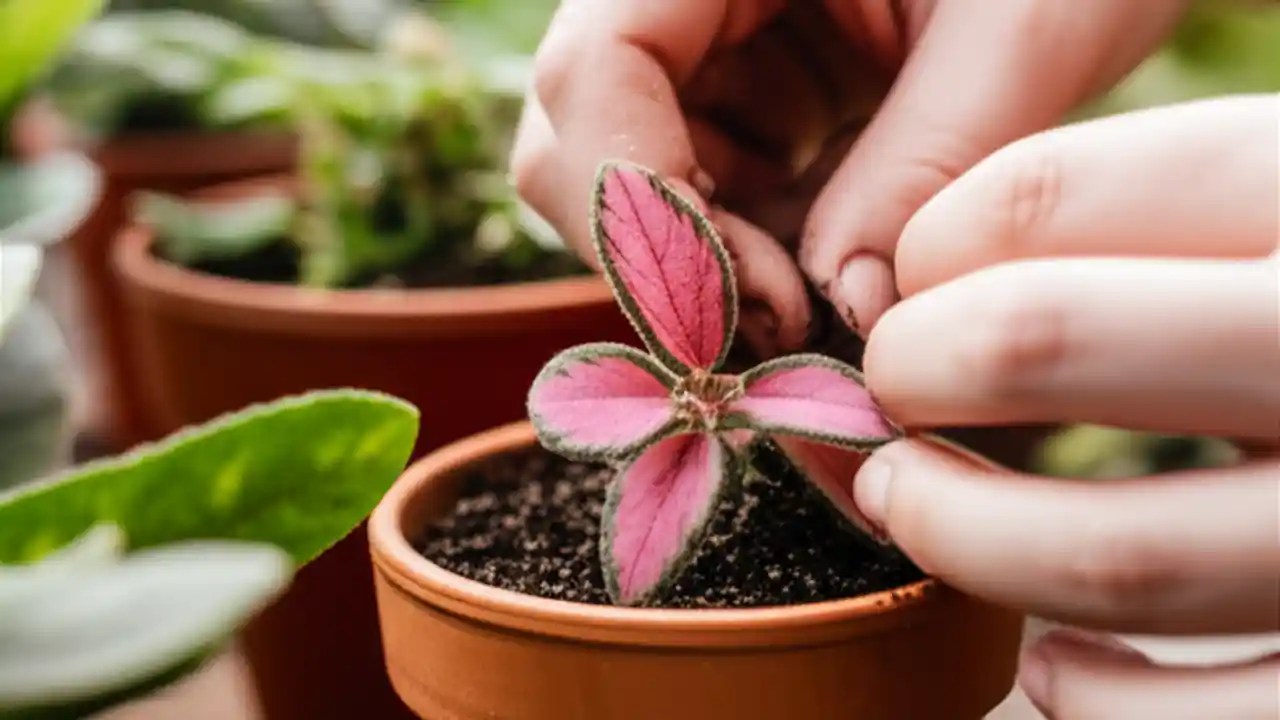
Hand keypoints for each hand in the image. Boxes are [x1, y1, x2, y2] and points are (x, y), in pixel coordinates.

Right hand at [512, 0, 1187, 353]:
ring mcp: (709, 40)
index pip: (598, 69)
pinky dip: (755, 250)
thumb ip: (926, 160)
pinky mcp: (749, 88)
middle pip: (583, 135)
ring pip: (636, 177)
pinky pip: (707, 188)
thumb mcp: (1026, 28)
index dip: (638, 201)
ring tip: (822, 308)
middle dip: (669, 252)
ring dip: (713, 265)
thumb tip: (843, 308)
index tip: (741, 305)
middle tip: (786, 327)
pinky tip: (834, 268)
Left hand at [857, 94, 1279, 717]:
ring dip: (962, 533)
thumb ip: (1159, 227)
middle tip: (891, 384)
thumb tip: (921, 260)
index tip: (911, 274)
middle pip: (1045, 340)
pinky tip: (1056, 663)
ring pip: (1113, 555)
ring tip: (911, 502)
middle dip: (919, 362)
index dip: (942, 238)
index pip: (1065, 191)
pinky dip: (1091, 699)